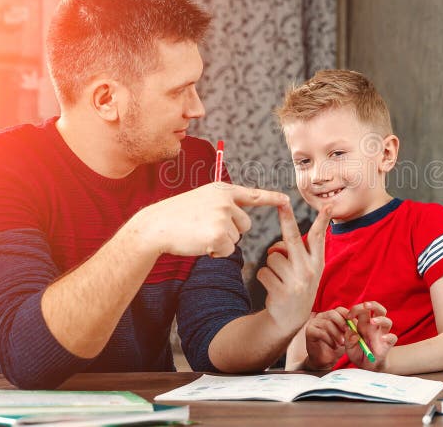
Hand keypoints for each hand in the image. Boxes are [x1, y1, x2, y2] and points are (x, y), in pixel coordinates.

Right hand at [137, 182, 288, 257]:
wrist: (156, 226)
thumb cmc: (177, 216)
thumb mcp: (202, 201)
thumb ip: (223, 204)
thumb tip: (240, 220)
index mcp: (222, 190)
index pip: (252, 195)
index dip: (271, 198)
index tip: (287, 200)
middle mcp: (226, 200)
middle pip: (245, 225)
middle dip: (230, 232)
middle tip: (205, 228)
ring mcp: (222, 216)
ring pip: (236, 239)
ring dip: (221, 242)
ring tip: (199, 234)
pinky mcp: (218, 234)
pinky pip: (228, 250)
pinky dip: (216, 252)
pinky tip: (199, 243)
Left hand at [257, 205, 331, 334]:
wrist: (290, 320)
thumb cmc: (297, 286)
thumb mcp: (305, 270)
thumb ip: (295, 255)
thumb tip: (275, 249)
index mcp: (317, 263)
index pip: (319, 238)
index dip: (322, 221)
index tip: (327, 206)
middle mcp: (309, 271)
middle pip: (292, 238)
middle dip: (286, 217)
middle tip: (282, 202)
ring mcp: (295, 282)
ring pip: (272, 257)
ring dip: (271, 265)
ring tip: (280, 278)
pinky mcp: (280, 292)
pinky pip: (263, 272)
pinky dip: (263, 277)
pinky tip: (273, 287)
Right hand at [305, 307, 348, 369]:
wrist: (325, 359)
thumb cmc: (337, 346)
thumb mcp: (346, 338)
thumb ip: (351, 333)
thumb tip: (356, 333)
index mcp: (332, 315)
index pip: (340, 310)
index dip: (348, 316)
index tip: (354, 326)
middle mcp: (322, 316)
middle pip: (333, 314)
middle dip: (342, 324)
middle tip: (348, 334)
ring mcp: (315, 322)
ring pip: (327, 323)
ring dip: (336, 334)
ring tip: (342, 343)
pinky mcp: (310, 331)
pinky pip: (320, 332)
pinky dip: (329, 340)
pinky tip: (334, 346)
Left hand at [345, 301, 397, 370]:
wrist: (367, 368)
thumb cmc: (358, 354)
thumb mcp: (349, 348)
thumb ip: (348, 339)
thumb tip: (351, 331)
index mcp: (363, 324)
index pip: (363, 310)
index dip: (356, 309)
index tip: (348, 316)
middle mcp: (374, 327)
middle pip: (378, 309)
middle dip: (372, 304)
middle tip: (365, 305)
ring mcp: (382, 335)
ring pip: (387, 321)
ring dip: (380, 319)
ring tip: (372, 322)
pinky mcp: (388, 344)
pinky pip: (393, 337)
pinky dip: (388, 337)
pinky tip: (382, 339)